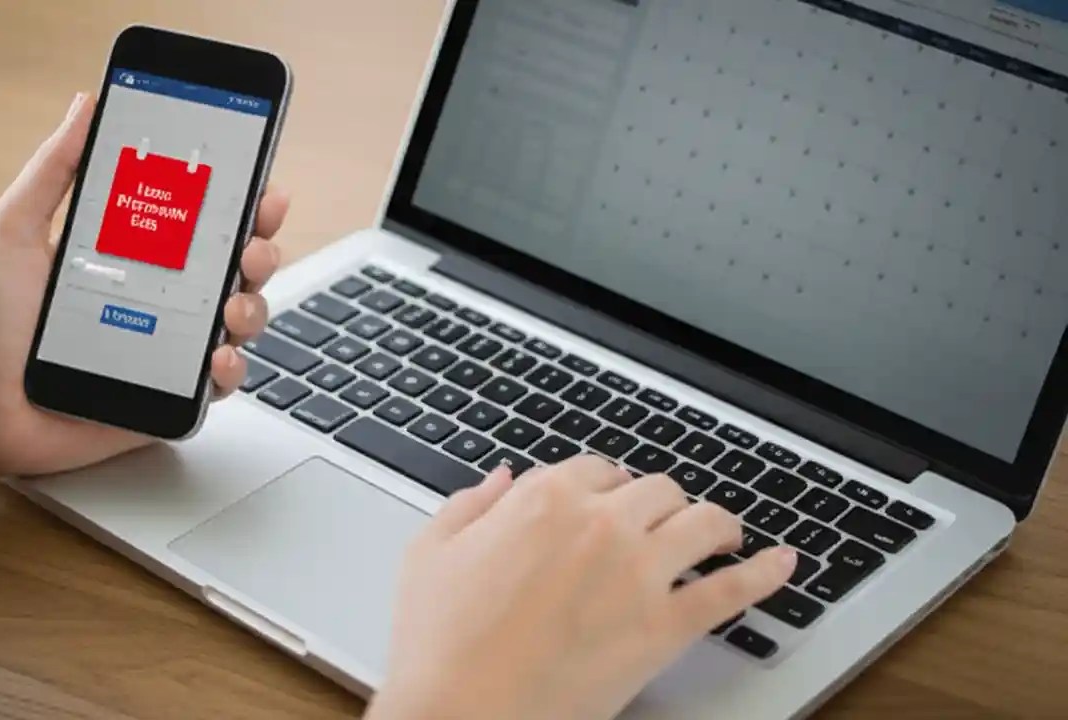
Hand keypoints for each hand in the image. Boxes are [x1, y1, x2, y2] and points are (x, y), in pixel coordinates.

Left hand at [0, 92, 288, 475]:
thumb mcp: (17, 228)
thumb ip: (55, 167)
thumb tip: (87, 103)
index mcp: (140, 255)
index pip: (206, 222)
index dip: (243, 203)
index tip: (260, 185)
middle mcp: (165, 298)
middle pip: (239, 267)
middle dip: (261, 250)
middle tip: (250, 248)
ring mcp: (173, 347)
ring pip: (243, 320)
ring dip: (253, 306)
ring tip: (230, 308)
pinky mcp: (173, 395)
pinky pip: (223, 381)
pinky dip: (231, 369)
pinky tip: (215, 357)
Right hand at [367, 458, 795, 719]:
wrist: (462, 714)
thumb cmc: (438, 644)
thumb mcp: (429, 553)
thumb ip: (468, 504)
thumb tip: (500, 478)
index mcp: (542, 499)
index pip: (597, 470)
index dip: (606, 486)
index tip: (610, 501)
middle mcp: (600, 524)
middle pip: (655, 490)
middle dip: (659, 503)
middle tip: (660, 521)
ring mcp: (640, 572)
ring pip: (703, 522)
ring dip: (716, 522)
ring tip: (725, 533)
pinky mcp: (666, 626)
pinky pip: (733, 589)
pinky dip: (766, 573)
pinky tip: (783, 563)